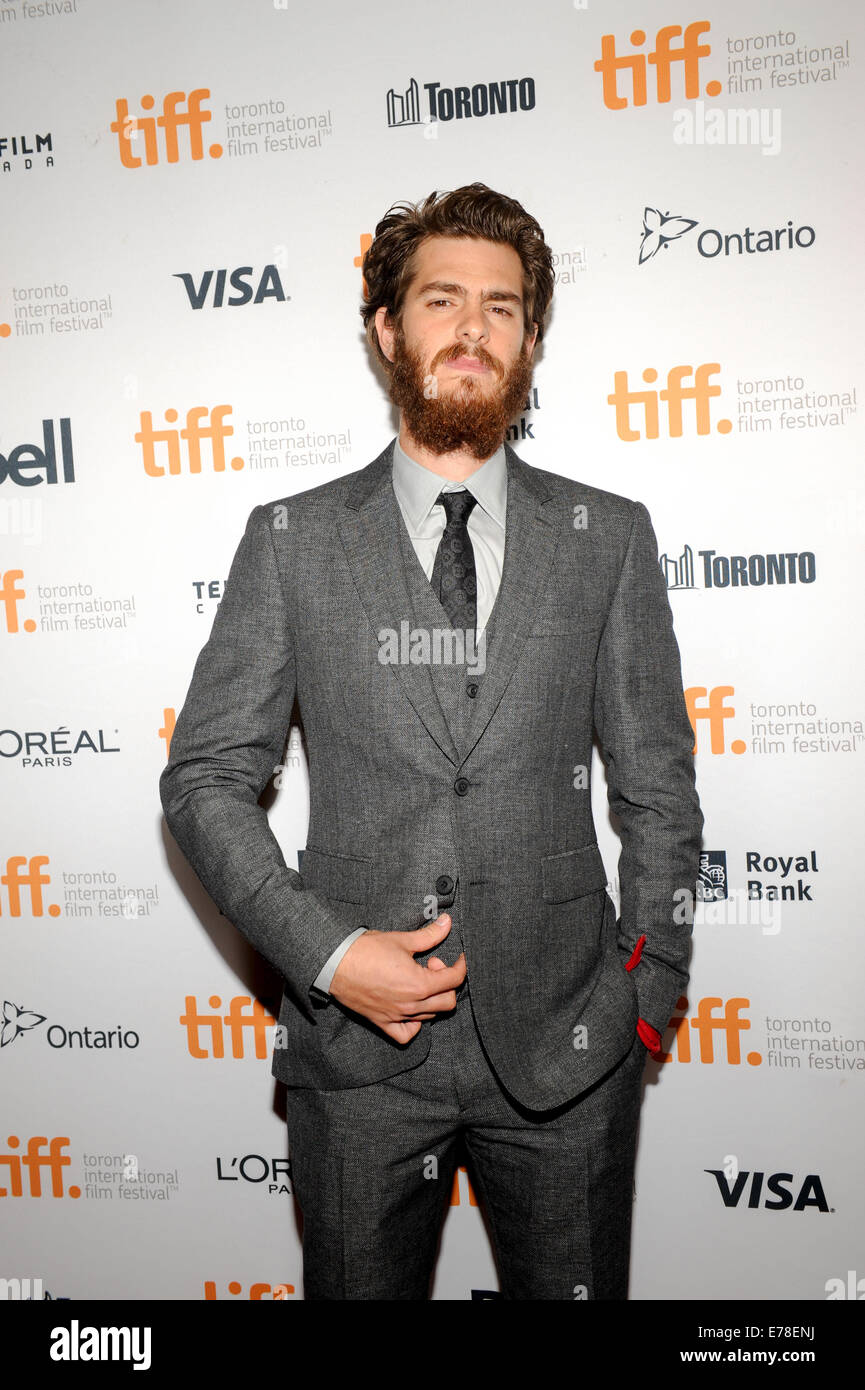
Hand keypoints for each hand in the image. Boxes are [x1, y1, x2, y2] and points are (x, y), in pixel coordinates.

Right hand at [329, 914, 466, 1043]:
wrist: (335, 963)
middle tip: (432, 965)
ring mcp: (397, 1016)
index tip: (459, 958)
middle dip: (447, 982)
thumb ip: (429, 935)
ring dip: (433, 998)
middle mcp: (411, 1005)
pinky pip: (406, 1034)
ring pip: (430, 1016)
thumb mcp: (402, 939)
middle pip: (447, 1002)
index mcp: (419, 984)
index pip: (454, 979)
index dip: (461, 966)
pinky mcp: (383, 1022)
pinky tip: (412, 1009)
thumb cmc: (366, 950)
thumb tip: (447, 922)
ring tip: (420, 980)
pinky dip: (415, 1025)